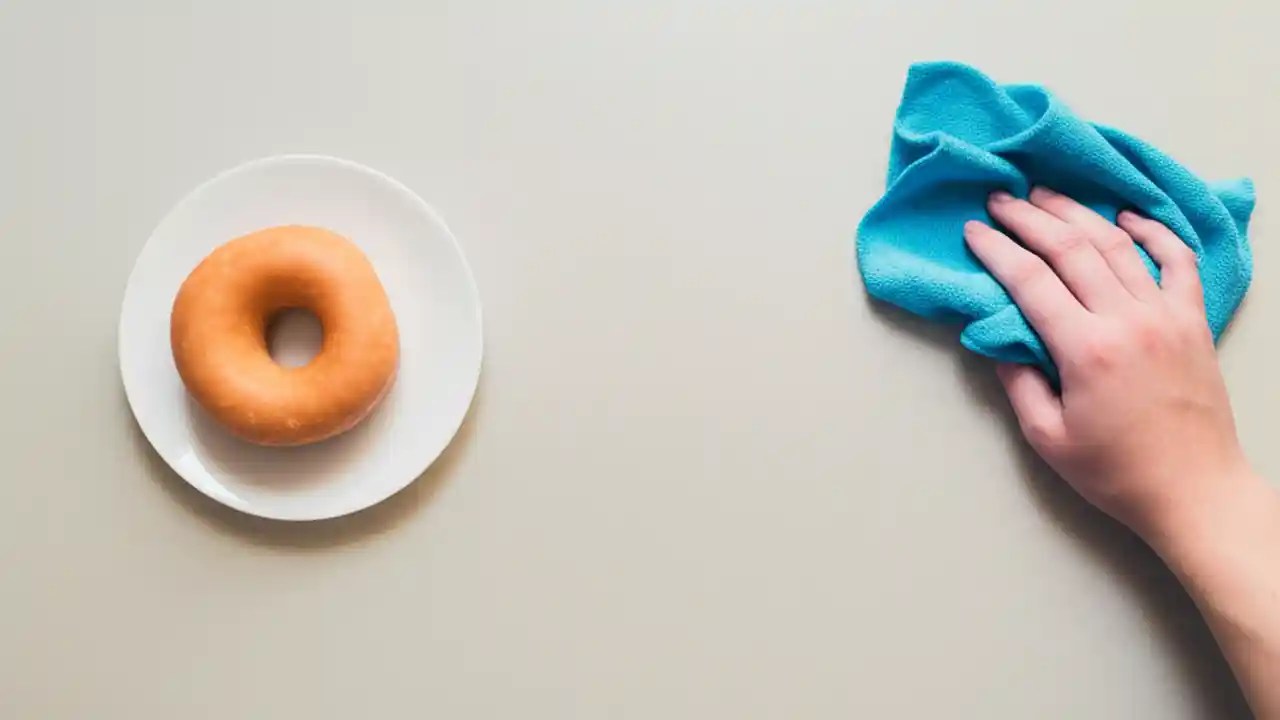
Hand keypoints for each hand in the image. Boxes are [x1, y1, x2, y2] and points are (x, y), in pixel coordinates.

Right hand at [964, 188, 1250, 540]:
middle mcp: (1127, 320)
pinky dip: (1153, 231)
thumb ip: (1017, 381)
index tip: (973, 230)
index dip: (996, 250)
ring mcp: (1166, 315)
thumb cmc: (1116, 473)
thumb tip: (996, 337)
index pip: (1030, 281)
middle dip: (1029, 219)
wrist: (1195, 491)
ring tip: (1047, 194)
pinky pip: (1177, 261)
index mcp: (1086, 350)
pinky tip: (1127, 215)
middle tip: (1000, 199)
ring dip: (1078, 214)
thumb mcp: (1047, 438)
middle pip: (1071, 249)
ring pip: (1117, 245)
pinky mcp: (1192, 321)